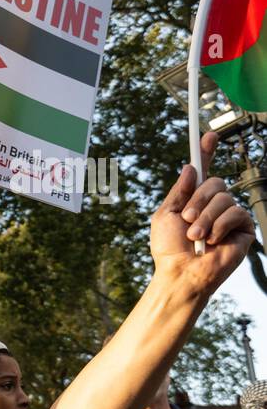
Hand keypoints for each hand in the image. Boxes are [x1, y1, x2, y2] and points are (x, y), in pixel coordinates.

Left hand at [151, 132, 252, 295]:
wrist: (181, 273)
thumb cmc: (169, 249)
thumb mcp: (165, 215)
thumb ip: (178, 191)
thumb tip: (190, 167)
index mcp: (193, 199)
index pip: (204, 171)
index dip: (206, 152)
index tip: (208, 135)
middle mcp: (213, 204)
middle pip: (214, 182)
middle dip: (198, 201)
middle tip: (187, 221)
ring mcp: (229, 215)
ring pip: (224, 197)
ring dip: (205, 218)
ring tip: (196, 237)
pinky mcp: (242, 227)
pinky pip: (236, 212)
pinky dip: (220, 225)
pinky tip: (212, 241)